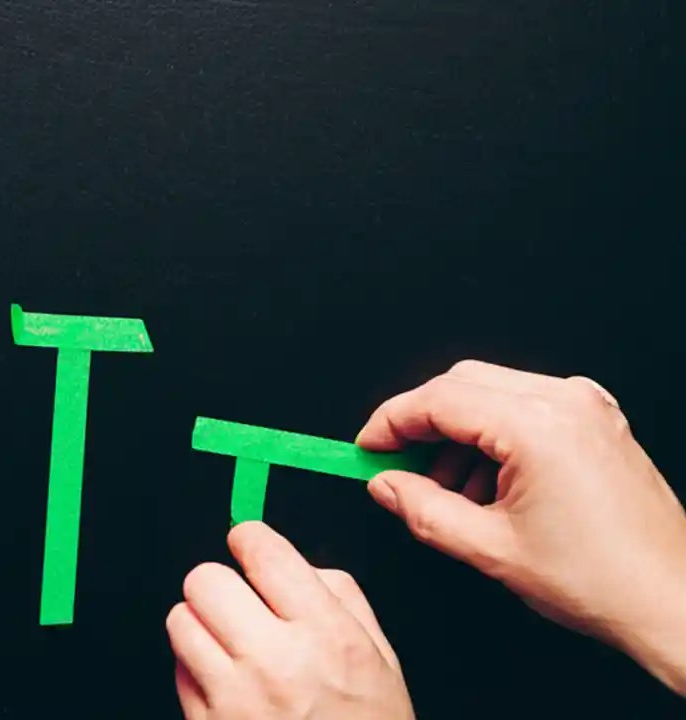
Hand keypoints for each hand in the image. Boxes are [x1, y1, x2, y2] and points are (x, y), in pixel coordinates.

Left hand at [166, 522, 413, 718]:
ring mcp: (234, 696)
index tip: (248, 545)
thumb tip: (292, 562)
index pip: (261, 550)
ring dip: (200, 625)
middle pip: (204, 578)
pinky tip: (225, 684)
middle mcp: (275, 659)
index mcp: (325, 633)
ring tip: (228, 644)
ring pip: (180, 620)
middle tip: (237, 602)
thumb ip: (340, 596)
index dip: (249, 538)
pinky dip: (194, 669)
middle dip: (220, 584)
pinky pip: (176, 671)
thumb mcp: (380, 657)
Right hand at [357, 360, 685, 694]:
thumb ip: (423, 509)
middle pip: (462, 383)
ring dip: (458, 432)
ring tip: (448, 491)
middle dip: (422, 423)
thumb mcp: (489, 549)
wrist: (671, 600)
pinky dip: (494, 435)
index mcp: (538, 426)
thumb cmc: (601, 579)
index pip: (438, 399)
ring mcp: (587, 408)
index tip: (366, 447)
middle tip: (396, 466)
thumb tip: (386, 485)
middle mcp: (565, 402)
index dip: (390, 422)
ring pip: (493, 391)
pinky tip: (487, 485)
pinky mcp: (598, 422)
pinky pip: (527, 407)